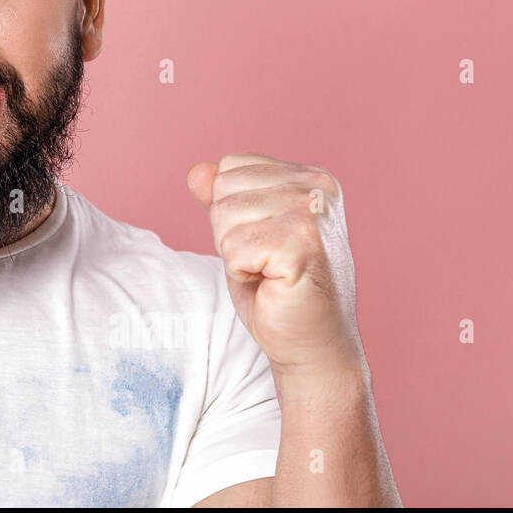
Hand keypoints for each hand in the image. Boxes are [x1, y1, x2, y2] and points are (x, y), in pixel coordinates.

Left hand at [186, 153, 366, 377]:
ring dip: (235, 254)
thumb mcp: (241, 233)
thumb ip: (220, 198)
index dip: (230, 212)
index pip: (228, 168)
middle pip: (223, 190)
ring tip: (270, 272)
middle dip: (229, 232)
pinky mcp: (302, 246)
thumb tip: (196, 170)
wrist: (311, 343)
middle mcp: (316, 187)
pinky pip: (233, 249)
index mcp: (307, 176)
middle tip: (265, 261)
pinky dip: (241, 273)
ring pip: (224, 217)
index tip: (263, 241)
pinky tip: (272, 284)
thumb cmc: (276, 289)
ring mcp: (312, 214)